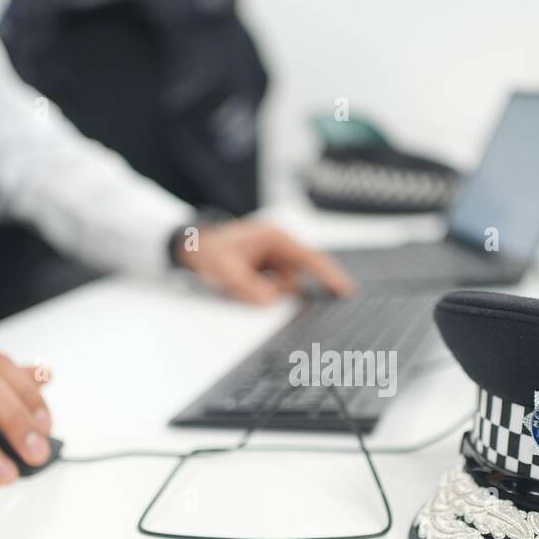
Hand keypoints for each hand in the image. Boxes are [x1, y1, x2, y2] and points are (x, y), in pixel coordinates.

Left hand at [174, 220, 354, 303]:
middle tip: (261, 291)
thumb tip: (269, 301)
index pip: (310, 258)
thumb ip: (248, 287)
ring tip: (239, 284)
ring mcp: (275, 257)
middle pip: (298, 275)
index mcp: (275, 237)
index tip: (346, 291)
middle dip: (281, 288)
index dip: (330, 275)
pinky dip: (264, 291)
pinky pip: (276, 287)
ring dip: (267, 291)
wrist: (191, 247)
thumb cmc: (209, 250)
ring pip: (286, 285)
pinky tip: (244, 284)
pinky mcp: (270, 269)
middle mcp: (279, 245)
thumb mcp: (225, 270)